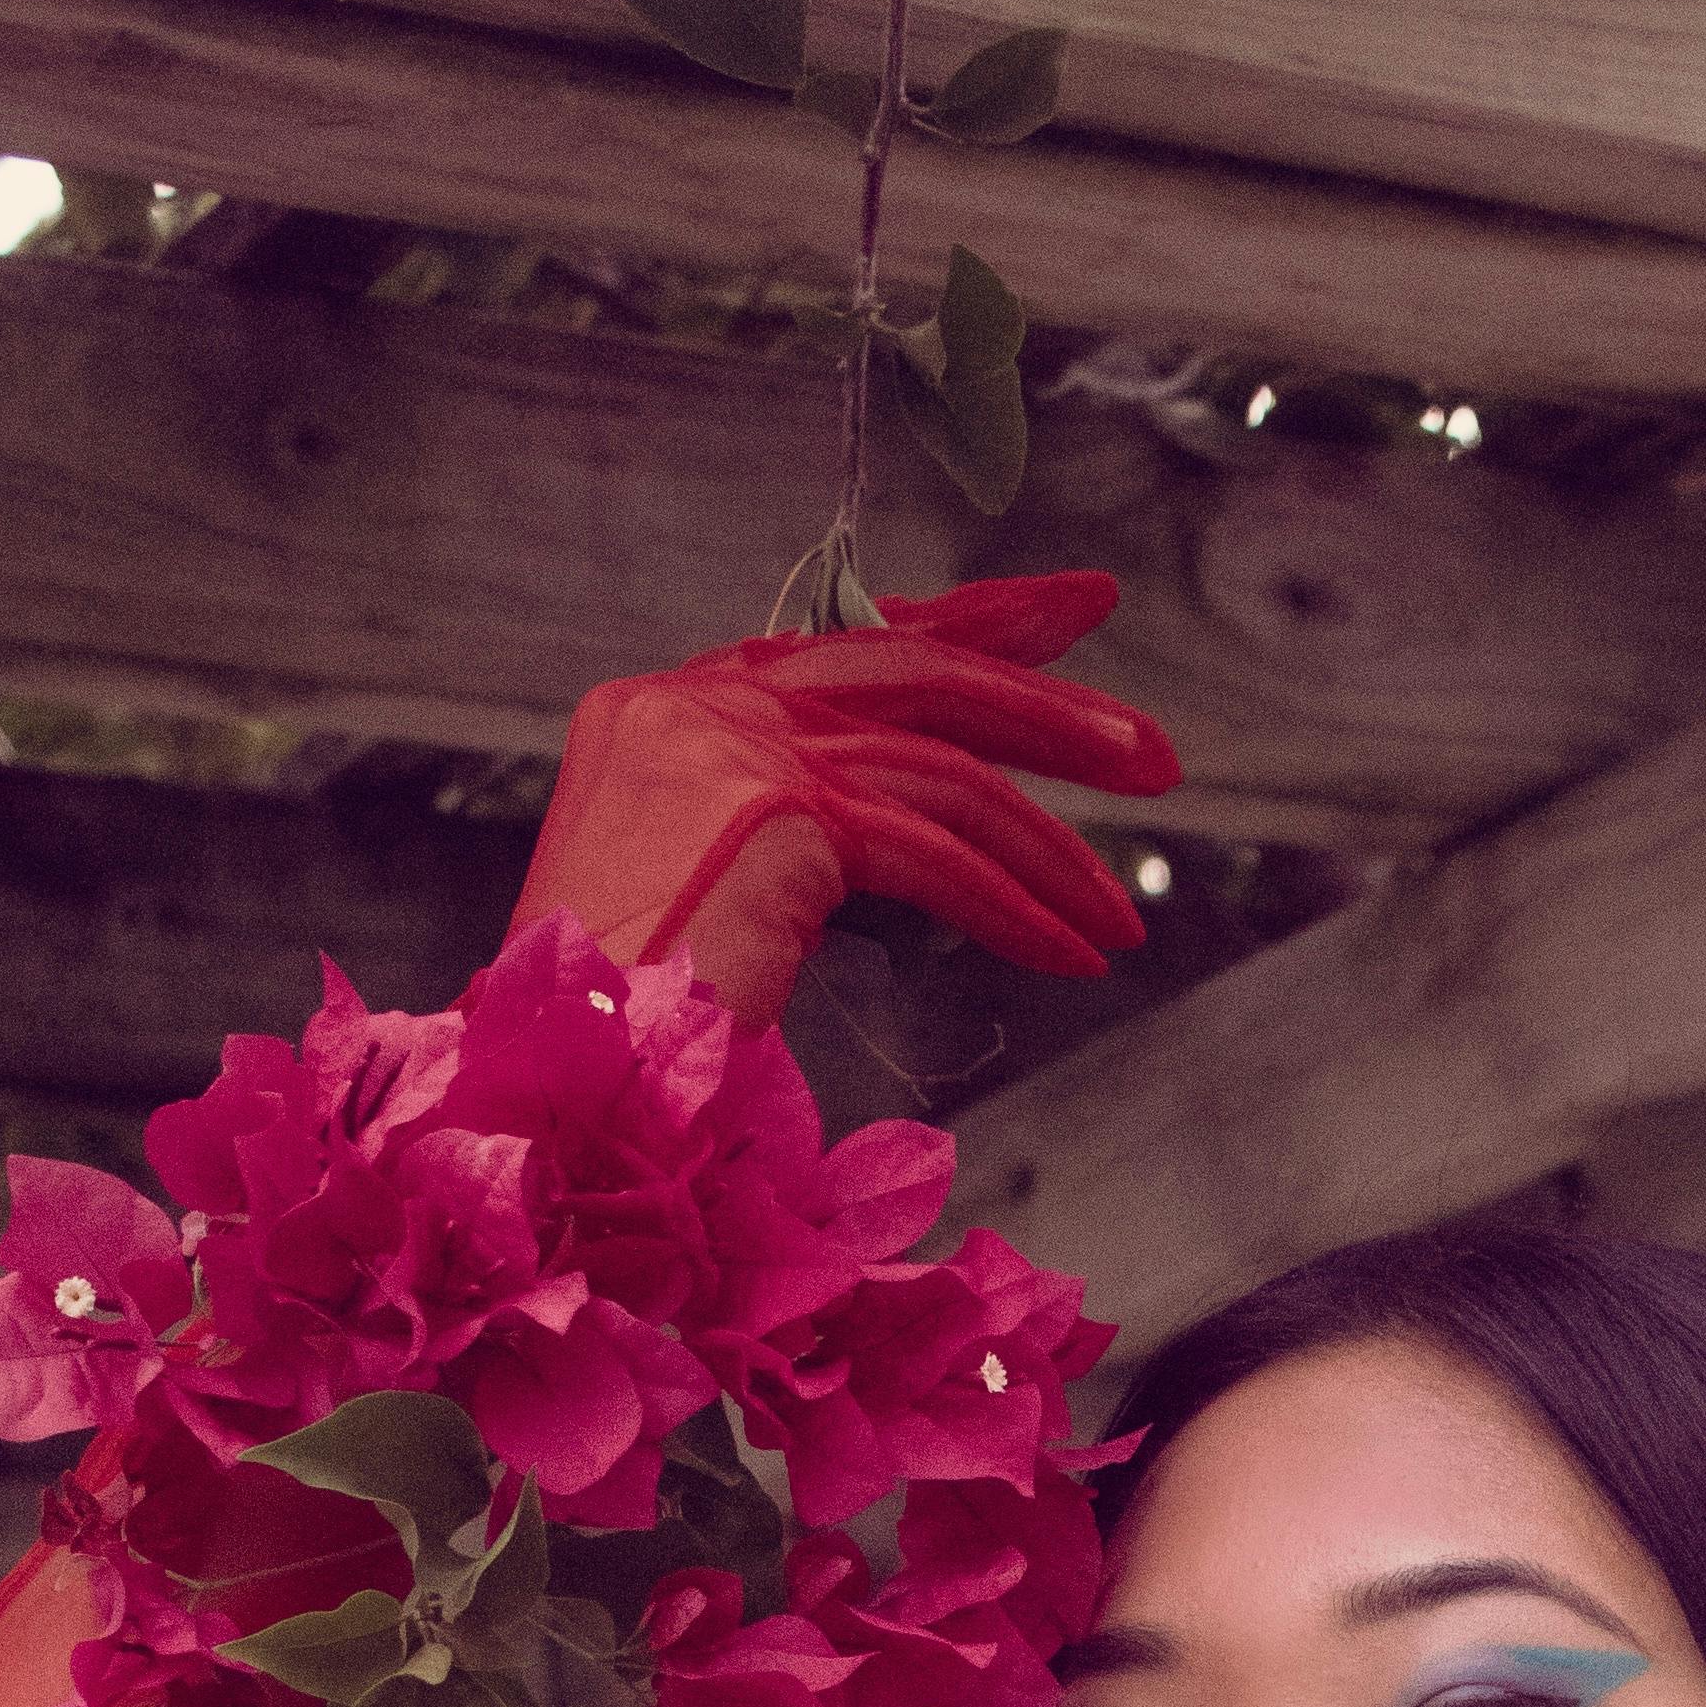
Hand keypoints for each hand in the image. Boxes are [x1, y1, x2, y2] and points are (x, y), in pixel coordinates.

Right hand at [512, 573, 1181, 1022]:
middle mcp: (687, 704)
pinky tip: (1072, 954)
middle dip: (1044, 703)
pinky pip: (931, 849)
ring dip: (1051, 846)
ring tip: (1125, 914)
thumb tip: (917, 826)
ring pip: (937, 765)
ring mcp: (726, 744)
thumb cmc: (621, 1030)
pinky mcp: (774, 809)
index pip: (839, 641)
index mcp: (661, 711)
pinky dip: (1014, 907)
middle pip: (905, 670)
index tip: (1058, 621)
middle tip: (1148, 748)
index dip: (964, 626)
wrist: (556, 1085)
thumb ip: (792, 834)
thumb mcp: (710, 897)